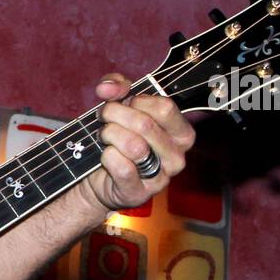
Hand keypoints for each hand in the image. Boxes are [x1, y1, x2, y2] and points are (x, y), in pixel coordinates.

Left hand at [85, 73, 196, 212]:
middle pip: (145, 125)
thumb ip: (118, 87)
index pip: (165, 107)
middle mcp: (177, 156)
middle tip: (105, 118)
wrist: (98, 177)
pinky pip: (123, 167)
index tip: (123, 103)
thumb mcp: (121, 105)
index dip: (137, 100)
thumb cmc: (117, 139)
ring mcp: (161, 177)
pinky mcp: (140, 192)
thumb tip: (108, 87)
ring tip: (104, 137)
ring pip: (134, 146)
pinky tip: (106, 156)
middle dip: (116, 115)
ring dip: (110, 135)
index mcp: (181, 132)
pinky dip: (107, 156)